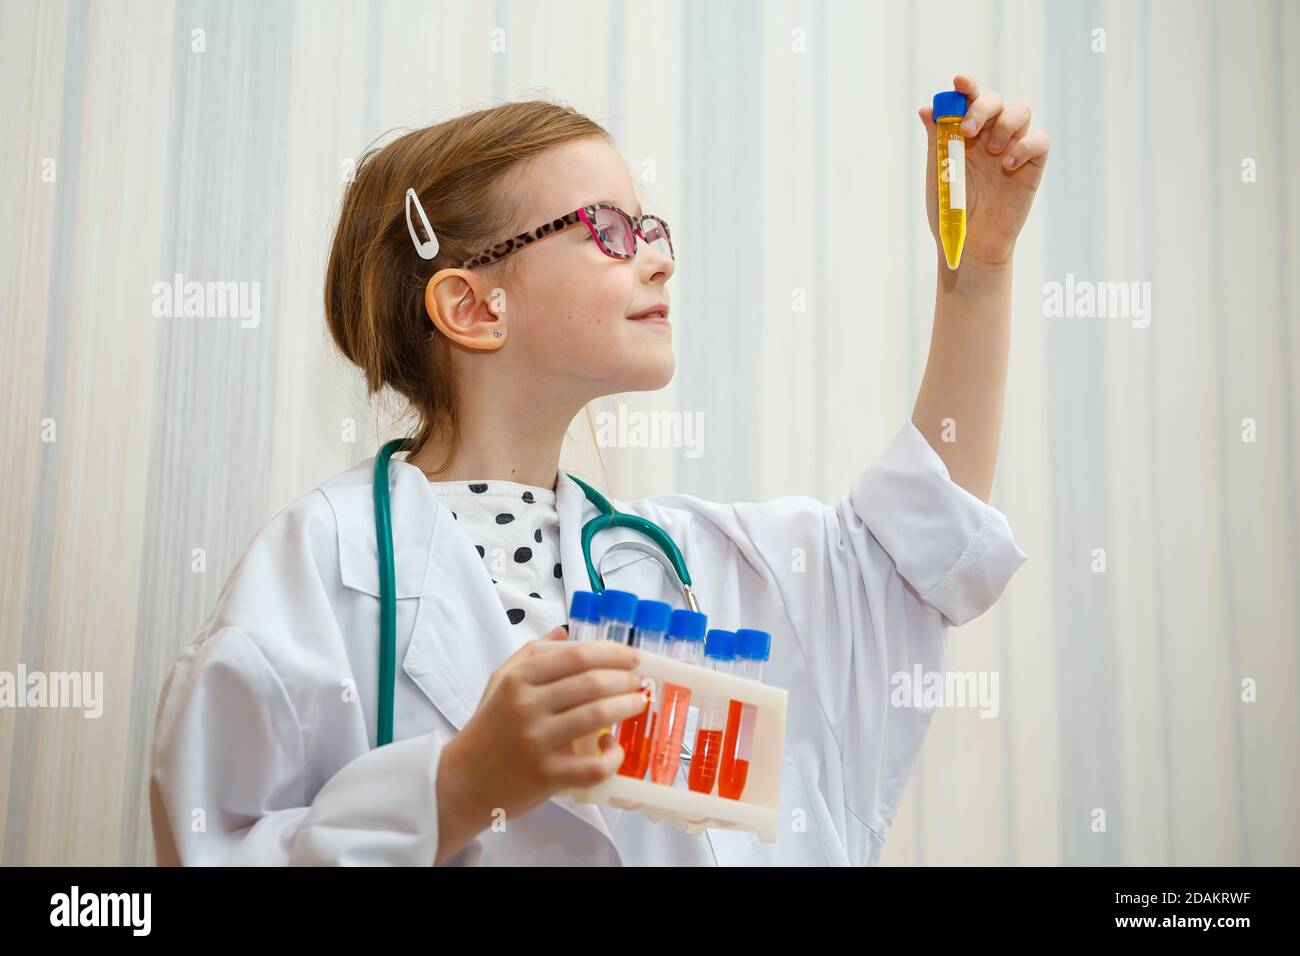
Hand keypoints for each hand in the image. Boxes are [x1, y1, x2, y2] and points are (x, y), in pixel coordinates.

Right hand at [437, 626, 645, 841]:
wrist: (462, 782)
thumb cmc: (487, 728)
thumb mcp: (499, 682)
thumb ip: (532, 653)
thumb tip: (566, 633)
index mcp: (519, 679)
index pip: (577, 656)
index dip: (613, 653)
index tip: (632, 657)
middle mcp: (527, 706)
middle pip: (592, 683)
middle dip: (625, 680)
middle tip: (637, 683)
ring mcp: (538, 742)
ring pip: (598, 716)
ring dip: (627, 707)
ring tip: (637, 704)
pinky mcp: (547, 777)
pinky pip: (594, 765)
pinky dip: (613, 756)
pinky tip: (615, 747)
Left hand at [919, 73, 1049, 266]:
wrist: (970, 243)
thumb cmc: (951, 210)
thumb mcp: (939, 174)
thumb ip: (936, 142)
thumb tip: (927, 109)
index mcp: (966, 134)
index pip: (969, 100)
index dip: (967, 87)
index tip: (959, 82)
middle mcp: (990, 135)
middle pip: (996, 100)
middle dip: (982, 107)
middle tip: (969, 131)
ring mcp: (1013, 147)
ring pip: (1021, 110)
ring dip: (1005, 124)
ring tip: (991, 151)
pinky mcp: (1032, 164)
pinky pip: (1039, 140)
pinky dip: (1024, 147)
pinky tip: (1007, 166)